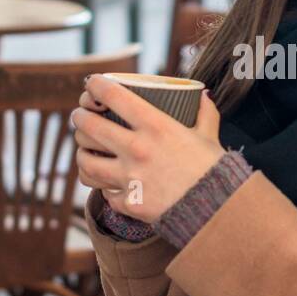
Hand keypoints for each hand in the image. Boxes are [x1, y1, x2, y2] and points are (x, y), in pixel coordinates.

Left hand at [71, 75, 224, 221]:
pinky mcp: (128, 203)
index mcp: (156, 126)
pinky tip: (109, 183)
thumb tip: (204, 95)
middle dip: (79, 118)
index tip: (92, 84)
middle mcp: (137, 149)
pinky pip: (105, 192)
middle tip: (80, 117)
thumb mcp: (210, 136)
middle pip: (90, 127)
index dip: (96, 86)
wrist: (217, 211)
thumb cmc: (213, 170)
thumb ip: (205, 113)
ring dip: (81, 153)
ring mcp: (129, 178)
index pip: (114, 96)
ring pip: (86, 162)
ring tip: (84, 150)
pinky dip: (105, 187)